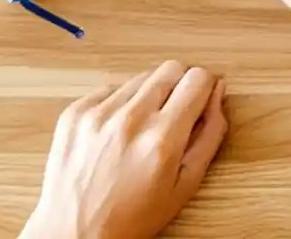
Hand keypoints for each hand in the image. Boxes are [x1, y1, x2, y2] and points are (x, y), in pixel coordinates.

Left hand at [21, 61, 227, 238]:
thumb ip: (210, 135)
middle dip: (181, 84)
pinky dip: (120, 104)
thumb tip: (217, 93)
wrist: (74, 232)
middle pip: (171, 68)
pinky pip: (110, 89)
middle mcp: (130, 119)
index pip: (197, 79)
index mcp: (162, 139)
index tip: (202, 96)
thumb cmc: (131, 216)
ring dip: (149, 95)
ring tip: (143, 129)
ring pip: (141, 77)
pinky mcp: (75, 113)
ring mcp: (98, 113)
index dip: (206, 85)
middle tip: (176, 112)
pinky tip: (117, 132)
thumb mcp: (185, 185)